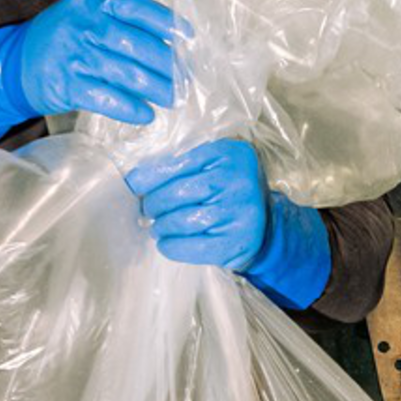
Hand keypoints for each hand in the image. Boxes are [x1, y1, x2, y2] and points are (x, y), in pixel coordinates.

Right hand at [0, 0, 185, 166]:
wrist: (11, 64)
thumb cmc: (58, 39)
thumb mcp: (81, 16)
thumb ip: (115, 20)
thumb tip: (166, 40)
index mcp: (89, 3)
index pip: (134, 7)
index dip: (164, 21)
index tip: (187, 37)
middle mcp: (81, 25)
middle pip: (134, 43)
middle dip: (166, 63)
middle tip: (185, 78)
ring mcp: (72, 55)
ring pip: (124, 72)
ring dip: (154, 87)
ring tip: (173, 98)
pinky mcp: (66, 85)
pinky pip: (106, 98)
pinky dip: (130, 107)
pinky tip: (146, 114)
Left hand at [127, 140, 333, 307]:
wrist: (265, 225)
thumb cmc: (230, 191)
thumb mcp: (216, 166)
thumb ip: (185, 164)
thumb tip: (137, 179)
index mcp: (230, 153)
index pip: (179, 163)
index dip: (151, 176)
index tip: (134, 184)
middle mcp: (237, 180)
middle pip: (177, 193)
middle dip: (154, 204)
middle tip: (149, 209)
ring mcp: (238, 212)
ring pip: (181, 220)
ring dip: (161, 226)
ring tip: (158, 227)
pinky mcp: (234, 241)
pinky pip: (191, 247)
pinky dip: (171, 246)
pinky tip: (166, 243)